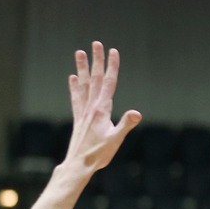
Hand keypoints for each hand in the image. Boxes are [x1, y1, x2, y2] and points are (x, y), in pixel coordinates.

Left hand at [62, 42, 140, 172]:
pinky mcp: (78, 118)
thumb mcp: (116, 140)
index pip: (109, 83)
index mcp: (101, 110)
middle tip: (96, 43)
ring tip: (79, 52)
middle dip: (97, 60)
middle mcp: (91, 107)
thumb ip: (125, 125)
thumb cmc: (98, 154)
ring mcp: (83, 112)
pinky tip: (73, 78)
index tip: (113, 51)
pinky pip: (76, 97)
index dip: (112, 66)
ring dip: (83, 68)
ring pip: (83, 85)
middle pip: (95, 79)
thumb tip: (136, 113)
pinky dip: (75, 86)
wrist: (78, 165)